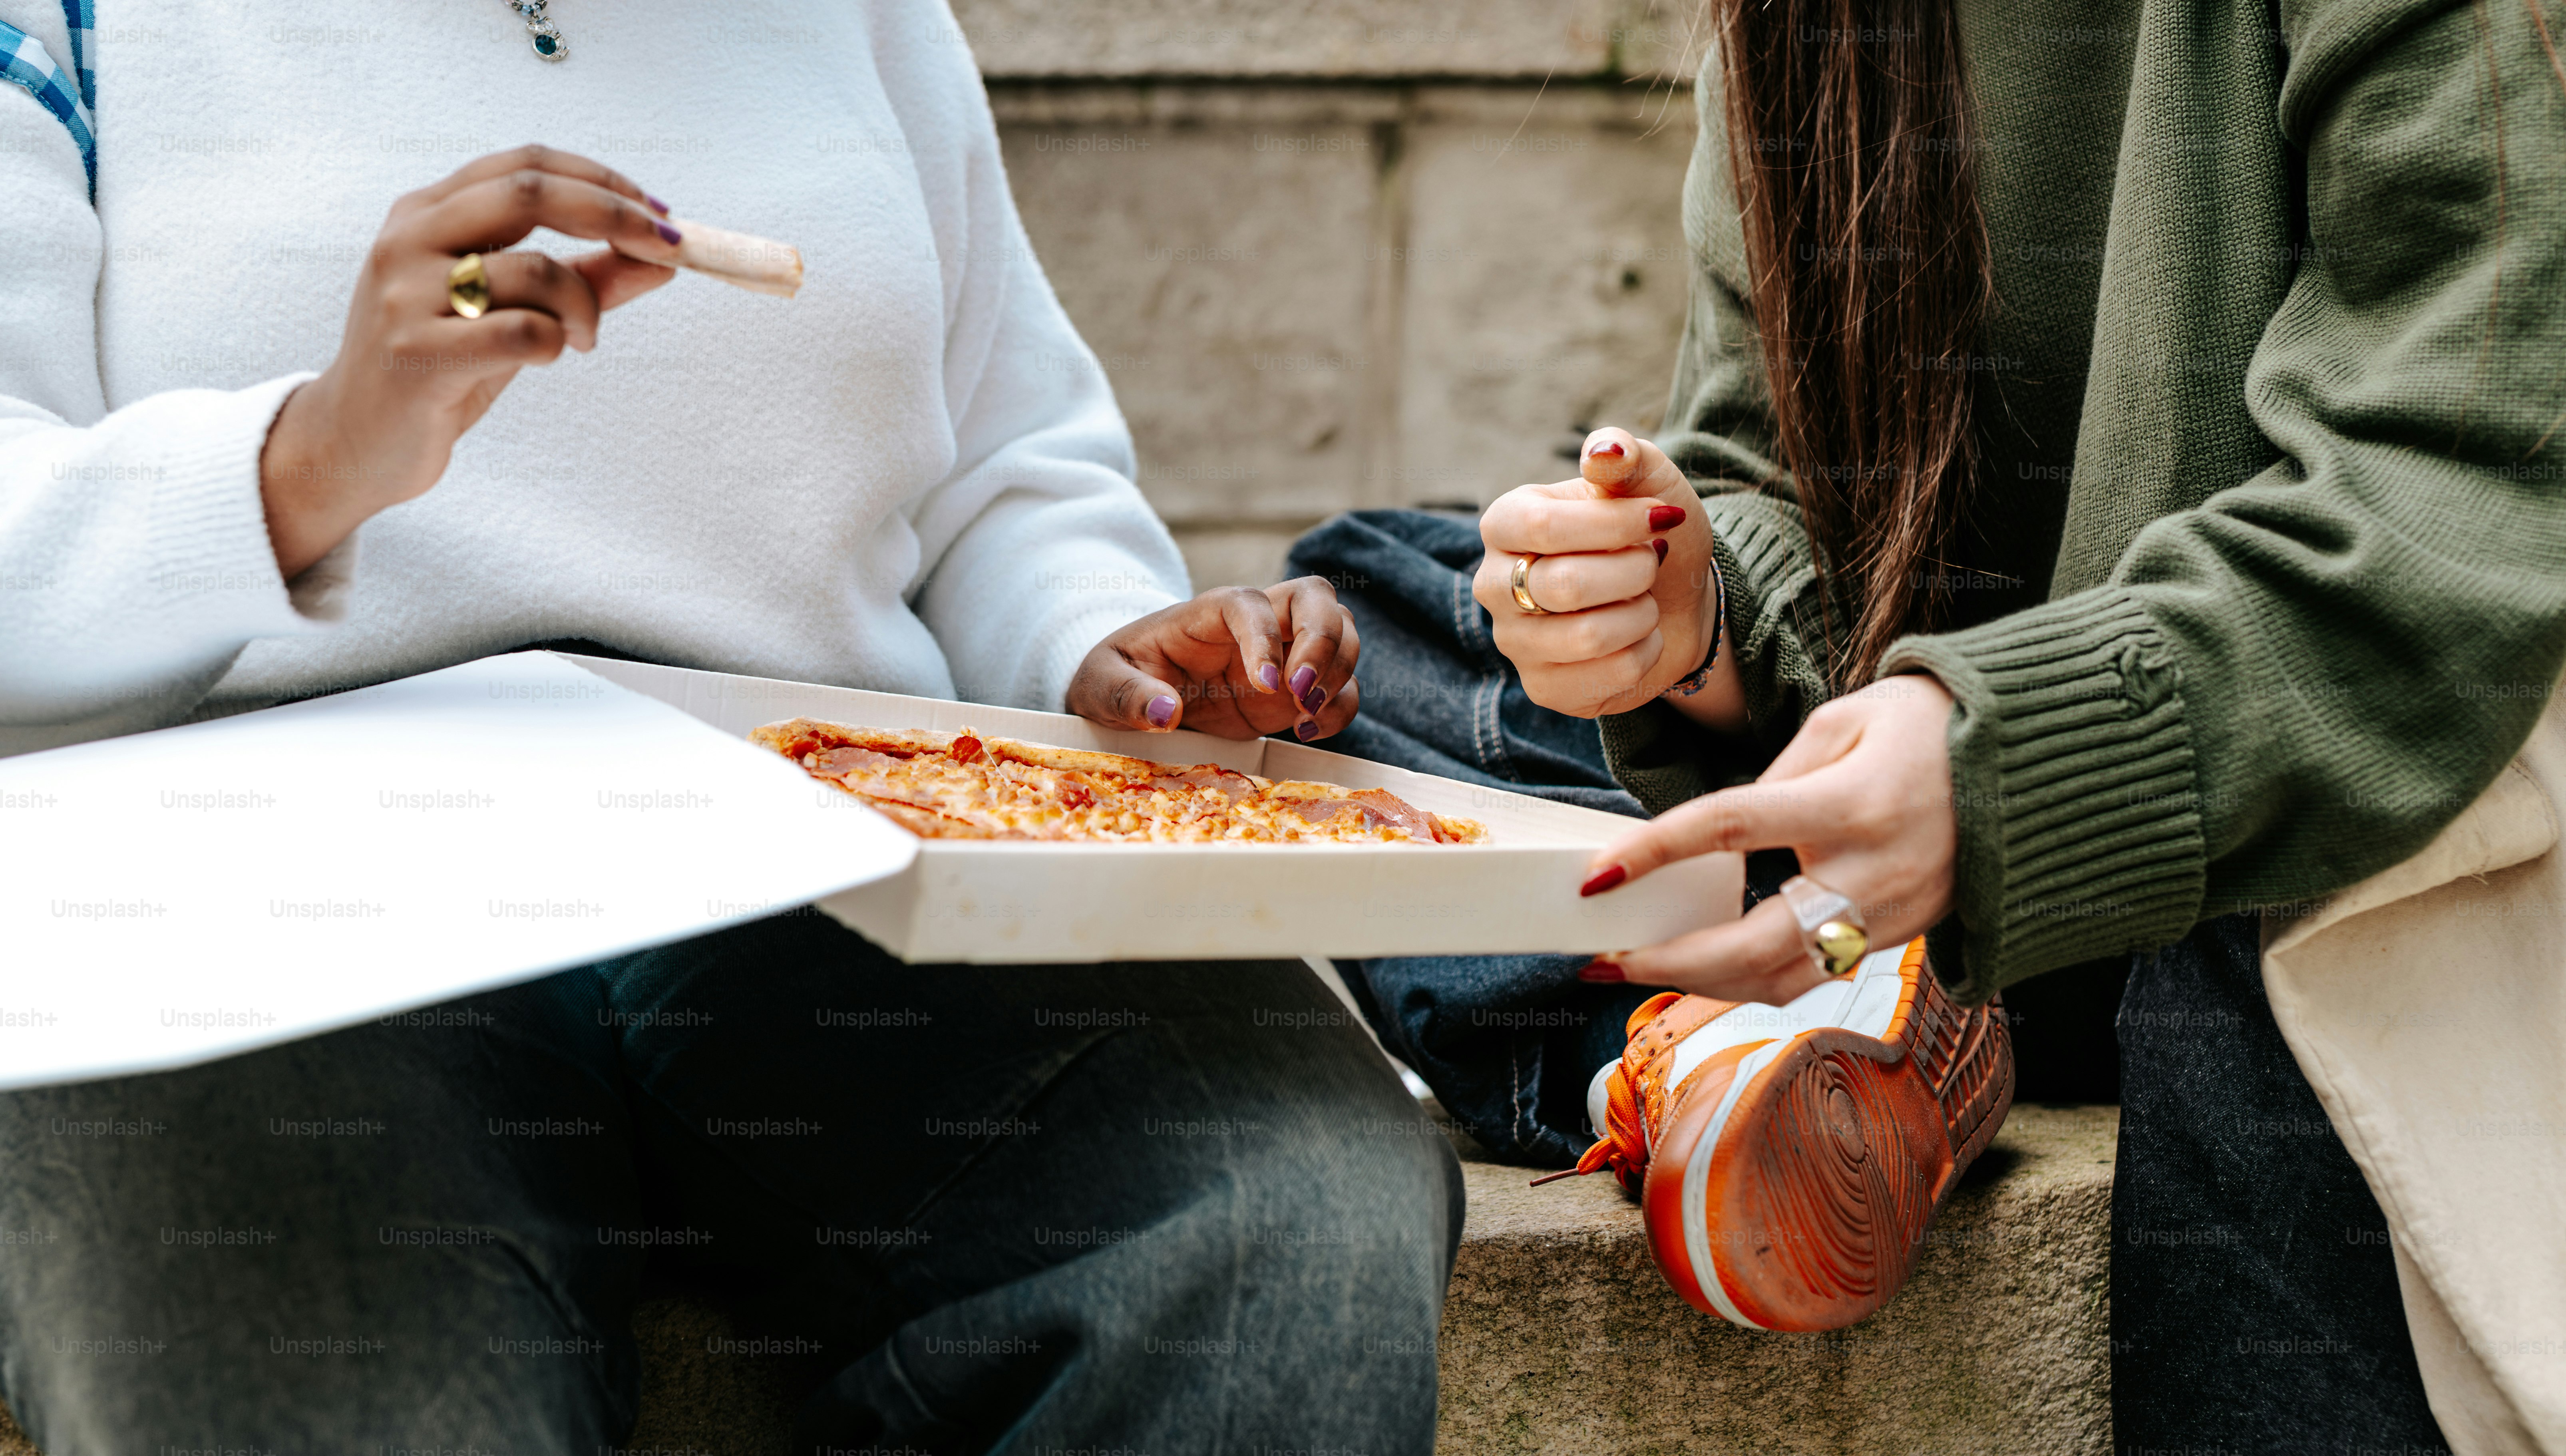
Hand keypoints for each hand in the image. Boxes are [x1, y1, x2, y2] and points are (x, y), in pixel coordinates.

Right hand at [259, 145, 684, 576]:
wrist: (357, 440)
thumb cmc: (441, 368)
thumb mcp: (512, 310)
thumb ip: (583, 278)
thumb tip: (661, 257)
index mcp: (426, 213)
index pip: (525, 165)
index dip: (602, 181)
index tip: (658, 216)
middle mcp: (409, 239)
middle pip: (529, 192)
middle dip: (612, 215)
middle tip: (662, 250)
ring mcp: (407, 293)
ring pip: (535, 269)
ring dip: (585, 305)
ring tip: (582, 337)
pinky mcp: (417, 353)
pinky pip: (521, 332)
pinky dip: (556, 343)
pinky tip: (549, 357)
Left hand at [1066, 579, 1360, 740]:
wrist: (1133, 694)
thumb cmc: (1118, 676)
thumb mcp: (1101, 683)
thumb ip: (1126, 695)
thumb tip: (1163, 713)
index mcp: (1208, 612)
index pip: (1251, 604)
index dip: (1264, 638)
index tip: (1263, 685)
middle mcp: (1255, 624)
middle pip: (1316, 600)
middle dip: (1325, 642)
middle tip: (1302, 693)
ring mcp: (1282, 654)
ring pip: (1341, 633)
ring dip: (1339, 672)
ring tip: (1307, 715)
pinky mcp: (1294, 689)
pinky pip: (1340, 686)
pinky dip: (1339, 708)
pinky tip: (1307, 731)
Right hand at [1474, 426, 1740, 727]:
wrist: (1673, 600)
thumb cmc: (1650, 535)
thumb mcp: (1650, 484)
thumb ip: (1627, 457)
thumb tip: (1603, 450)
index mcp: (1506, 523)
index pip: (1542, 525)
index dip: (1613, 525)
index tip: (1660, 517)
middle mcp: (1494, 584)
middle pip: (1564, 585)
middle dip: (1634, 573)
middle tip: (1651, 563)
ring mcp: (1513, 641)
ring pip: (1586, 637)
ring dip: (1641, 615)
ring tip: (1644, 601)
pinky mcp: (1543, 687)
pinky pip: (1604, 678)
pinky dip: (1643, 654)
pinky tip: (1638, 638)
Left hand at [1578, 676, 1959, 1003]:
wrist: (2035, 766)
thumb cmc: (1933, 728)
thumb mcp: (1846, 720)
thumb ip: (1776, 775)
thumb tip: (1718, 831)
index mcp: (1851, 804)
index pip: (1731, 829)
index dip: (1658, 851)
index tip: (1600, 874)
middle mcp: (1871, 874)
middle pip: (1755, 946)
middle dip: (1671, 964)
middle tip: (1605, 960)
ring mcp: (1890, 917)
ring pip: (1783, 981)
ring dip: (1703, 986)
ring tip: (1638, 970)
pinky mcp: (1900, 938)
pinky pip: (1815, 975)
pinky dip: (1753, 980)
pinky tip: (1705, 968)